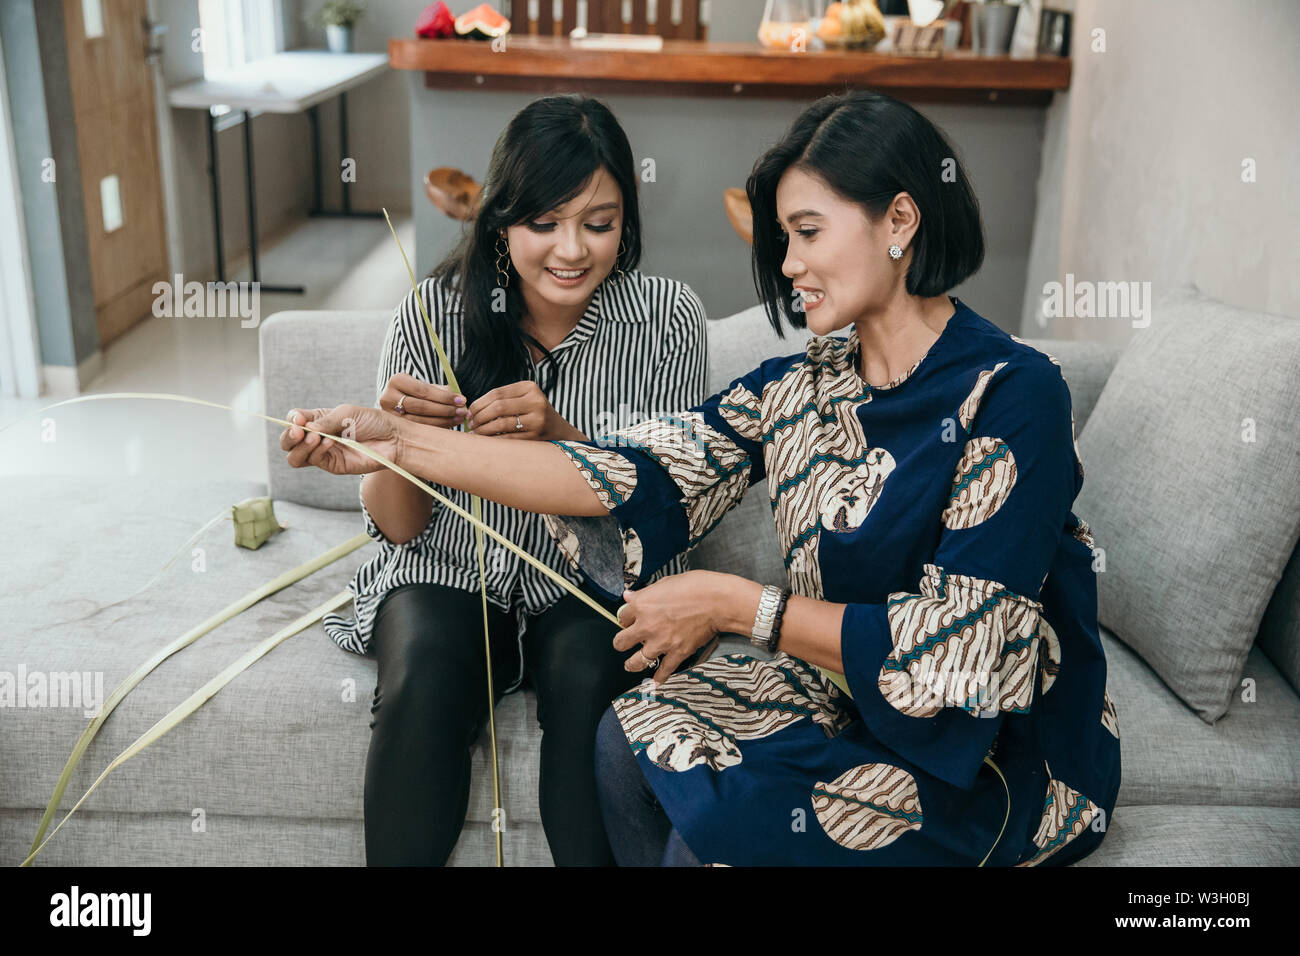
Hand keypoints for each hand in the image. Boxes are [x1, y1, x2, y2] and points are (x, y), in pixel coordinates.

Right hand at [279, 404, 403, 475]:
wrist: (394, 438)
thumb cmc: (373, 422)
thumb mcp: (347, 414)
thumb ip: (324, 421)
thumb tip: (303, 428)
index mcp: (319, 420)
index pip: (294, 420)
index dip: (292, 420)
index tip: (299, 419)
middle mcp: (317, 437)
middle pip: (288, 442)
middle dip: (289, 437)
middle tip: (299, 431)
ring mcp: (324, 453)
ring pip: (295, 457)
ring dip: (301, 446)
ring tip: (314, 437)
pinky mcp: (333, 465)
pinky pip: (315, 461)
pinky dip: (318, 451)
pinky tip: (330, 442)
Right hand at [379, 372, 466, 428]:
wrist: (397, 399)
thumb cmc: (416, 391)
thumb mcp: (425, 385)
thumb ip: (440, 390)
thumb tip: (460, 401)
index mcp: (397, 381)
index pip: (423, 390)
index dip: (444, 396)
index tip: (462, 400)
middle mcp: (388, 397)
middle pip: (421, 406)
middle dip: (445, 409)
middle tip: (462, 411)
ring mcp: (390, 415)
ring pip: (419, 421)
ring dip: (443, 420)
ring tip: (459, 418)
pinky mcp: (396, 427)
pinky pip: (419, 429)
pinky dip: (437, 427)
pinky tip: (450, 424)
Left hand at [466, 381, 566, 438]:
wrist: (558, 430)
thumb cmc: (533, 412)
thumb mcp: (523, 398)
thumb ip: (503, 399)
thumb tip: (471, 409)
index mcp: (530, 387)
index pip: (497, 393)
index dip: (479, 403)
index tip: (469, 412)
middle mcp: (536, 401)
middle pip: (498, 407)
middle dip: (479, 416)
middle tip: (471, 423)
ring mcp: (537, 420)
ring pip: (501, 424)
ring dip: (484, 430)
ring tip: (475, 433)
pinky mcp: (536, 436)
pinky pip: (508, 438)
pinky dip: (493, 440)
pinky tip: (486, 441)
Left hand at [613, 570, 727, 683]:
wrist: (717, 601)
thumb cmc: (695, 587)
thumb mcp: (665, 582)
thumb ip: (645, 593)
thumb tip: (629, 596)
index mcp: (641, 605)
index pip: (622, 617)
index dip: (626, 619)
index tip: (629, 620)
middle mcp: (646, 626)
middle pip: (621, 642)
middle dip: (621, 642)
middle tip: (624, 643)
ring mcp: (661, 642)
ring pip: (636, 661)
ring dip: (632, 664)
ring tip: (630, 665)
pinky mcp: (677, 653)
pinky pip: (663, 670)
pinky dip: (659, 678)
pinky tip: (655, 682)